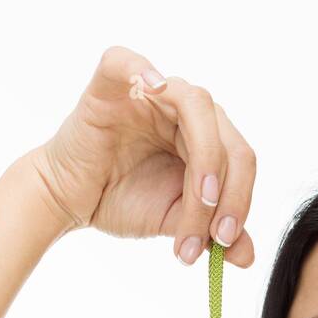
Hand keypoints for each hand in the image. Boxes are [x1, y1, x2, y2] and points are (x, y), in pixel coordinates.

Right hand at [28, 45, 255, 266]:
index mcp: (205, 139)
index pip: (240, 160)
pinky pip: (127, 62)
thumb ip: (210, 232)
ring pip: (196, 104)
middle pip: (226, 137)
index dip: (240, 201)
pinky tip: (154, 90)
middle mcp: (184, 111)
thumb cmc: (120, 201)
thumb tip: (248, 256)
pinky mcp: (111, 84)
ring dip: (206, 158)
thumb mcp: (173, 223)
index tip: (225, 242)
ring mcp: (150, 93)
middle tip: (214, 234)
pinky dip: (144, 69)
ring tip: (200, 198)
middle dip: (226, 192)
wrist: (70, 201)